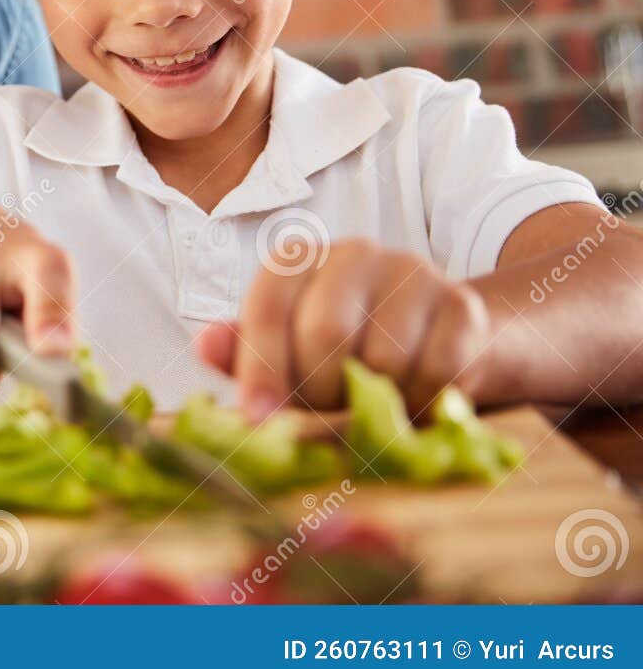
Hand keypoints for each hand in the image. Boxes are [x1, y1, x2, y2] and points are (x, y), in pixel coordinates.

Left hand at [195, 238, 491, 417]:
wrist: (443, 346)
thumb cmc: (346, 354)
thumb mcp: (285, 356)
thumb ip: (244, 355)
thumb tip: (205, 344)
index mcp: (297, 260)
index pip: (267, 309)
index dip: (259, 368)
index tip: (256, 417)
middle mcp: (353, 252)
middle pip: (326, 333)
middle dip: (321, 392)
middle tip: (326, 411)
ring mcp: (412, 271)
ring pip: (384, 358)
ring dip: (376, 402)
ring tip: (372, 400)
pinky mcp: (463, 304)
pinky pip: (437, 372)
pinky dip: (422, 403)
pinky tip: (414, 398)